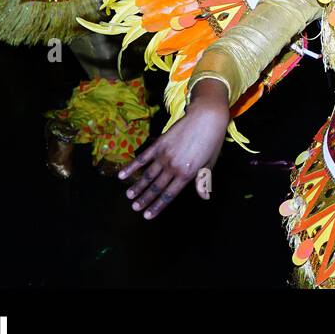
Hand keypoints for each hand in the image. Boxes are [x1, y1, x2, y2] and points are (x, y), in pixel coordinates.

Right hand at [120, 93, 228, 219]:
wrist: (206, 117)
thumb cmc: (212, 141)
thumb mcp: (210, 163)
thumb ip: (202, 180)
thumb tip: (204, 198)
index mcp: (187, 174)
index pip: (169, 195)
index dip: (157, 206)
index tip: (147, 216)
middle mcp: (173, 167)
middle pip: (156, 187)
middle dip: (144, 199)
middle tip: (134, 208)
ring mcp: (164, 155)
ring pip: (148, 175)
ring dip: (137, 186)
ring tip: (128, 196)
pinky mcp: (159, 144)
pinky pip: (143, 158)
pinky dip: (132, 167)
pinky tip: (122, 175)